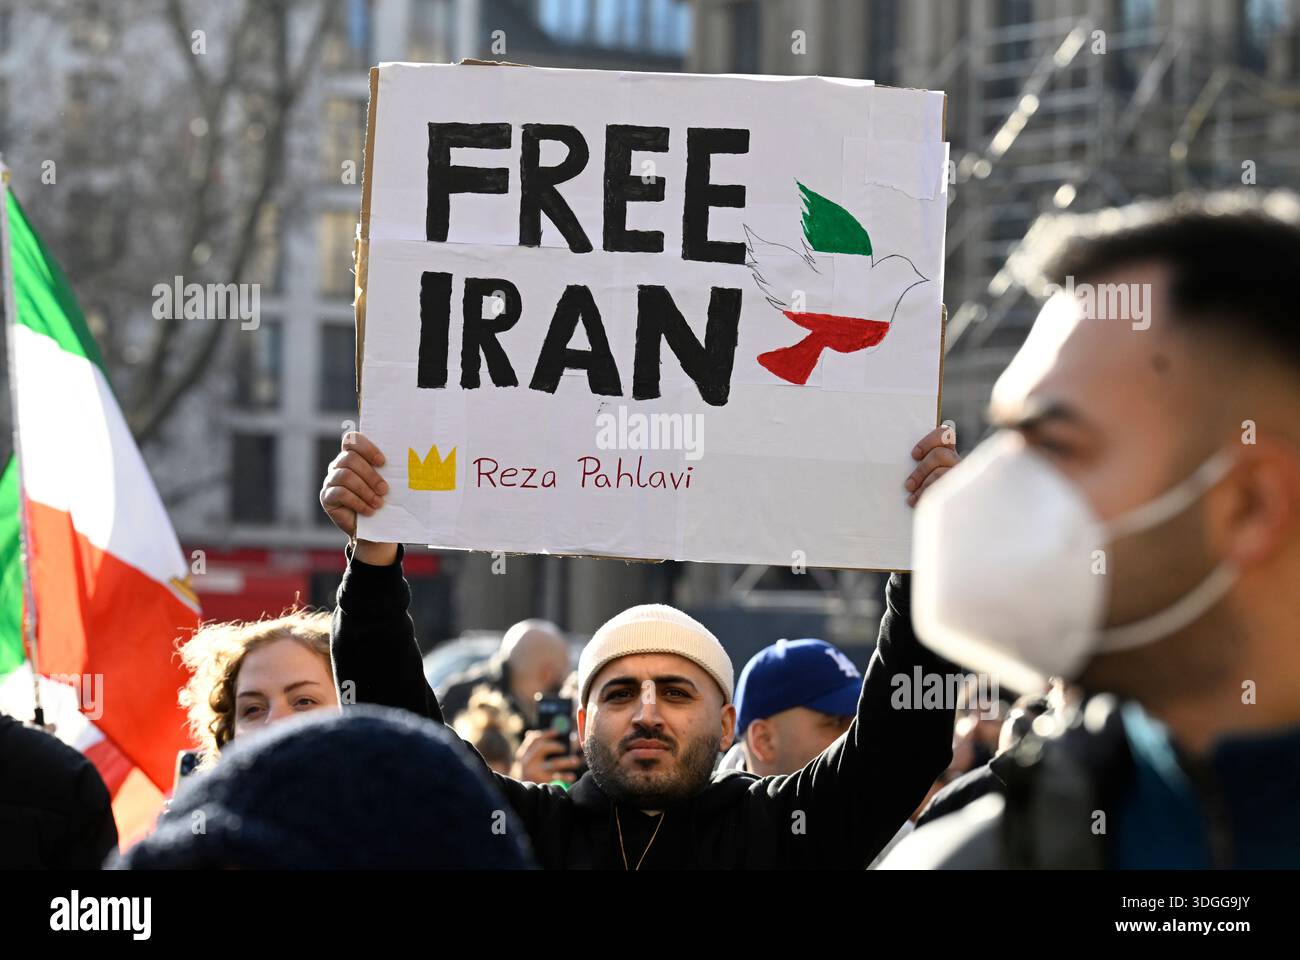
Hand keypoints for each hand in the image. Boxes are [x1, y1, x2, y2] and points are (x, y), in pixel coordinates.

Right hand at [320, 431, 396, 564]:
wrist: (374, 528)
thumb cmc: (383, 500)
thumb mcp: (388, 483)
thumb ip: (390, 470)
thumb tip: (413, 463)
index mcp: (353, 456)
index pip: (352, 440)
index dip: (366, 447)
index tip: (383, 462)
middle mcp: (338, 465)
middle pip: (349, 458)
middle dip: (370, 474)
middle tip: (385, 489)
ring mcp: (330, 480)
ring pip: (345, 475)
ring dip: (365, 490)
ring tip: (379, 502)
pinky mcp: (327, 497)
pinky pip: (340, 493)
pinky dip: (357, 502)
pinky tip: (369, 510)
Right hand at [511, 729, 583, 784]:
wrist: (521, 795)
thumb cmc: (530, 773)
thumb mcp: (530, 760)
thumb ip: (539, 748)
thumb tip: (560, 735)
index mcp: (523, 753)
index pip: (534, 739)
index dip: (546, 734)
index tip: (557, 732)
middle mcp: (527, 761)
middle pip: (543, 748)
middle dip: (556, 746)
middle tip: (565, 748)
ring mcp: (533, 772)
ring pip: (554, 764)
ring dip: (567, 761)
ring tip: (576, 761)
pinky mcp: (540, 782)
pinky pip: (556, 777)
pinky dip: (565, 776)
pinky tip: (572, 776)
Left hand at [905, 423, 959, 506]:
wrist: (937, 515)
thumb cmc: (922, 491)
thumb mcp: (920, 474)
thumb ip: (917, 464)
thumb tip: (900, 463)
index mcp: (947, 452)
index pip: (945, 435)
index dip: (929, 442)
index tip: (913, 455)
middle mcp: (956, 462)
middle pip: (940, 454)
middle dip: (921, 470)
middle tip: (908, 485)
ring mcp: (961, 476)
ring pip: (942, 472)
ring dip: (924, 485)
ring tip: (912, 497)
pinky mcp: (961, 491)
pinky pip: (945, 489)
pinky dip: (929, 496)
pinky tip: (919, 503)